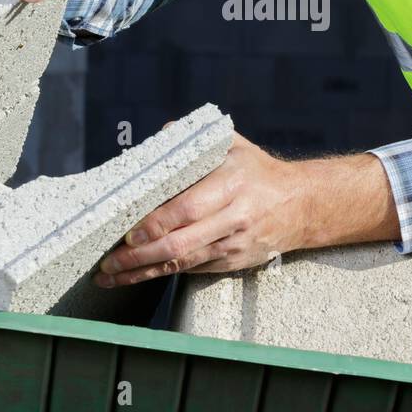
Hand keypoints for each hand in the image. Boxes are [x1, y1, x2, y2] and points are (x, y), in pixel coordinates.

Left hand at [94, 129, 400, 286]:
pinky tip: (137, 276)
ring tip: (111, 276)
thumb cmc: (258, 171)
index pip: (188, 209)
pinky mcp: (234, 262)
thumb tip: (159, 136)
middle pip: (182, 243)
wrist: (302, 205)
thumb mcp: (233, 146)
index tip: (127, 231)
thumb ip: (194, 141)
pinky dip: (163, 274)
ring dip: (144, 271)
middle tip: (109, 261)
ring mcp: (234, 244)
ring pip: (184, 263)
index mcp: (231, 185)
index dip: (155, 223)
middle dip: (141, 254)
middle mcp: (234, 218)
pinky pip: (194, 270)